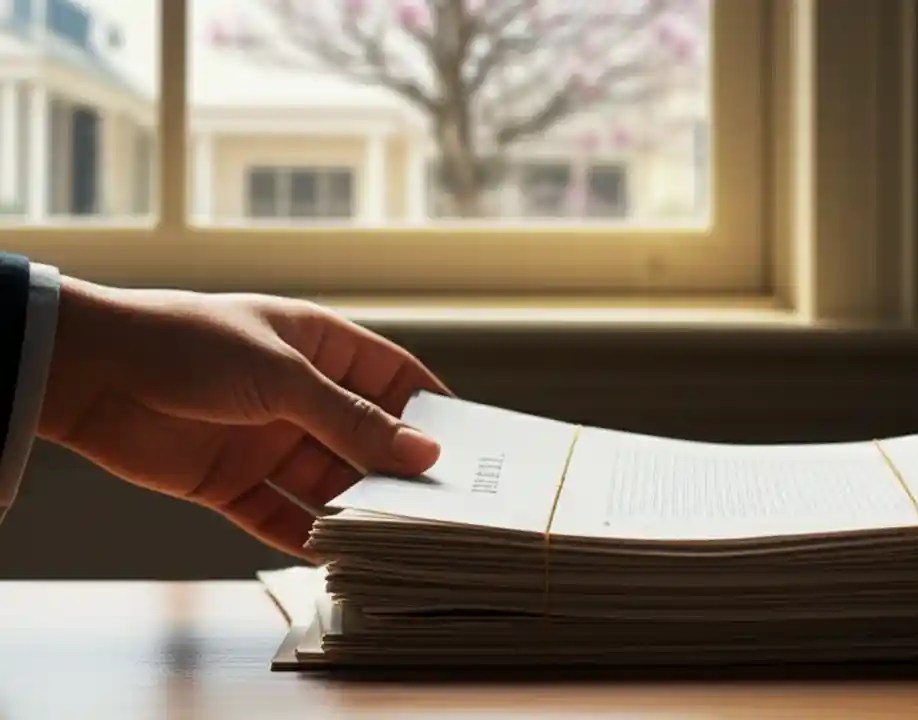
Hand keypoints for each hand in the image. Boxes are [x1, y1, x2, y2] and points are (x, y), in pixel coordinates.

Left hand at [39, 278, 450, 558]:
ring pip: (327, 481)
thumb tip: (424, 452)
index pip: (393, 377)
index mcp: (317, 347)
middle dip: (398, 469)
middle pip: (365, 438)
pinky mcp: (230, 481)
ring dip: (355, 507)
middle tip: (441, 504)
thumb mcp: (283, 376)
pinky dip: (304, 537)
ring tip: (395, 536)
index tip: (470, 444)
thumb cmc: (189, 344)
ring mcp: (266, 439)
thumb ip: (353, 420)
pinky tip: (333, 556)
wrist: (88, 371)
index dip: (431, 407)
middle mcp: (298, 395)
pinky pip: (279, 515)